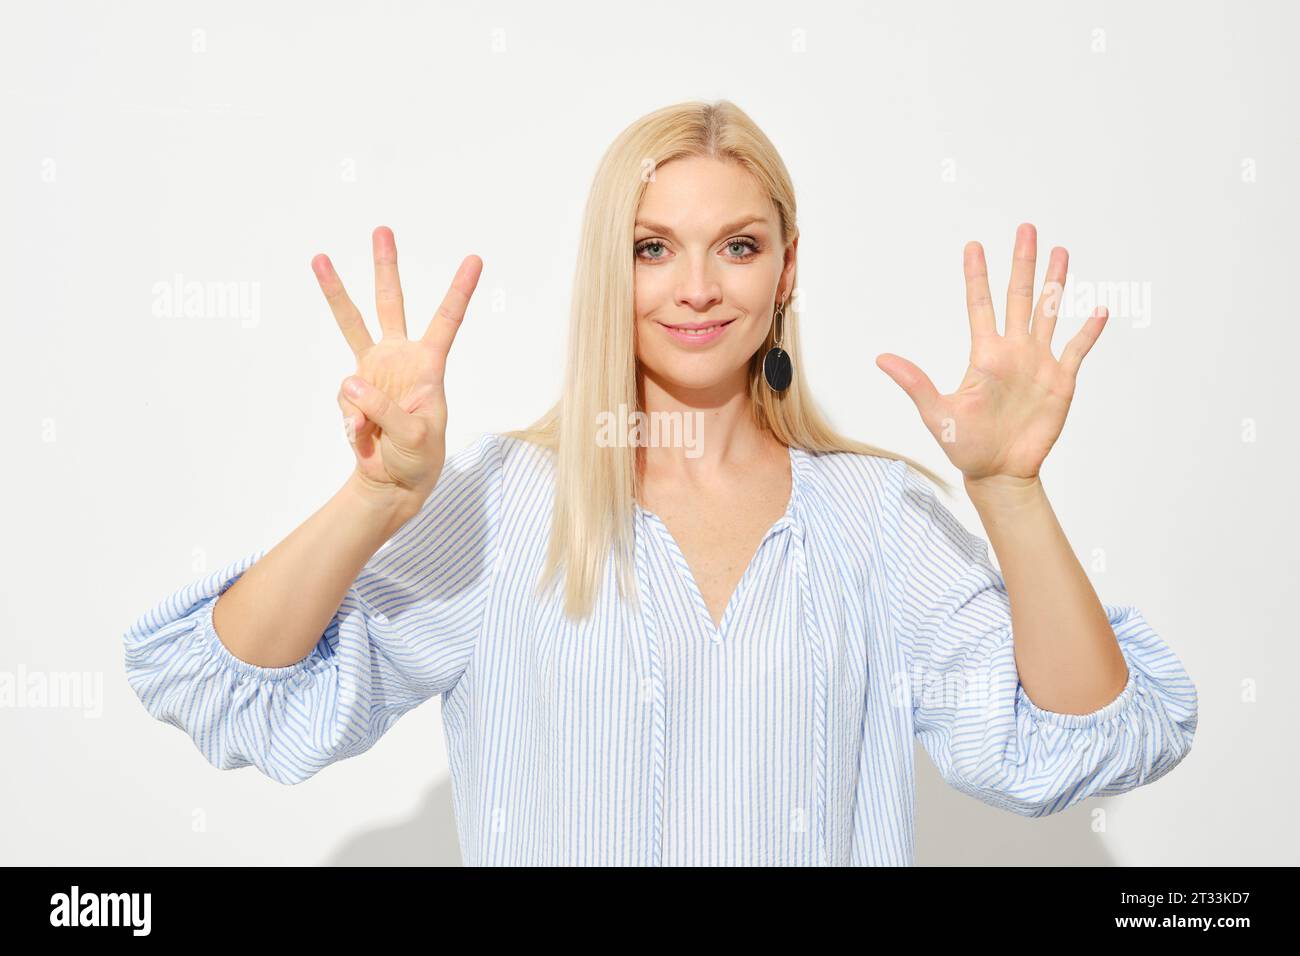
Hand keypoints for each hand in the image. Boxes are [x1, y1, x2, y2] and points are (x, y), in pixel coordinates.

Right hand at [312, 226, 482, 511]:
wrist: (393, 480)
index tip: (475, 259)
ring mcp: (373, 370)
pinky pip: (344, 397)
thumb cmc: (418, 458)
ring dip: (335, 291)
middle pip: (391, 303)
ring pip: (351, 323)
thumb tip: (351, 382)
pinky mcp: (352, 390)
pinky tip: (365, 437)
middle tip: (382, 229)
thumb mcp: (414, 438)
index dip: (459, 290)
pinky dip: (351, 421)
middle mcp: (400, 359)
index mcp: (429, 365)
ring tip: (318, 258)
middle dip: (386, 266)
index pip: (447, 320)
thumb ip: (384, 409)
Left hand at [876, 223, 1107, 484]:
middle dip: (1023, 263)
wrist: (999, 472)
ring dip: (1056, 283)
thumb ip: (915, 383)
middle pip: (1020, 297)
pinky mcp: (1060, 381)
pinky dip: (1088, 331)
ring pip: (1050, 313)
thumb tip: (881, 359)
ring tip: (1061, 251)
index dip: (977, 275)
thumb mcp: (937, 413)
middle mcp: (1013, 352)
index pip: (980, 304)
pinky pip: (1076, 349)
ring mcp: (1038, 363)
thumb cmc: (965, 446)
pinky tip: (1099, 308)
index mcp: (985, 355)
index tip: (973, 245)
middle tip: (1026, 229)